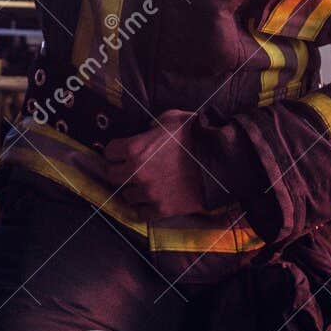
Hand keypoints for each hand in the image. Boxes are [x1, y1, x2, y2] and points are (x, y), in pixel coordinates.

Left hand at [103, 109, 218, 219]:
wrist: (221, 161)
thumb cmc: (197, 135)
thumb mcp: (171, 118)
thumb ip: (152, 126)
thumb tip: (146, 132)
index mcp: (135, 148)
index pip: (109, 152)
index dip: (116, 151)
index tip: (122, 152)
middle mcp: (136, 172)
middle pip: (112, 176)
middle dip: (120, 171)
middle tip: (130, 169)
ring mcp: (149, 193)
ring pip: (127, 196)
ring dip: (134, 190)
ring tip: (145, 184)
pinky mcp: (162, 209)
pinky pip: (142, 212)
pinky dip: (145, 207)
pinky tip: (153, 199)